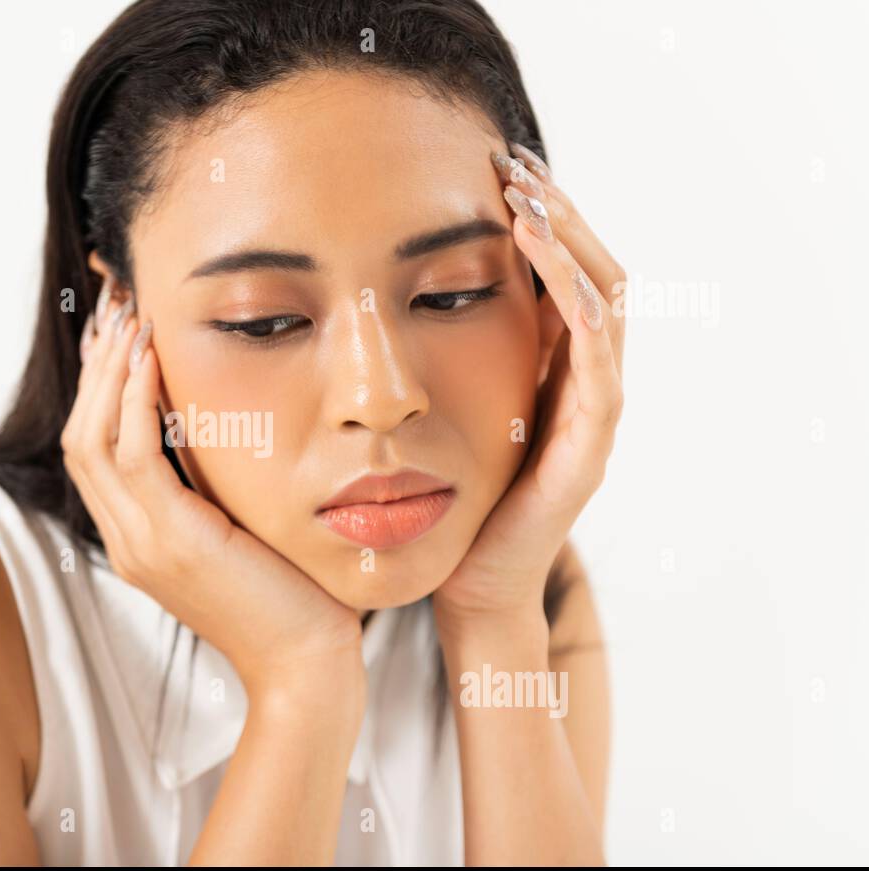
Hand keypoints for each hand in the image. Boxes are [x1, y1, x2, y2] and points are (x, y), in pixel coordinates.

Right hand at [61, 283, 365, 705]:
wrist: (306, 662)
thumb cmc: (291, 594)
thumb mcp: (239, 528)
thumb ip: (212, 484)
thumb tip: (213, 420)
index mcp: (138, 538)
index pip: (94, 449)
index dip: (99, 386)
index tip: (120, 330)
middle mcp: (128, 540)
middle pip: (79, 436)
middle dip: (95, 367)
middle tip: (117, 305)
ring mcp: (142, 544)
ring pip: (92, 440)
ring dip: (109, 373)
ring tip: (131, 317)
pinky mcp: (172, 542)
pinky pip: (133, 457)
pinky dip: (136, 402)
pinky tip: (152, 360)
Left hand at [433, 143, 625, 630]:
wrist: (465, 581)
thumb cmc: (447, 493)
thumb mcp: (445, 399)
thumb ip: (445, 344)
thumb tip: (390, 275)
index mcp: (551, 365)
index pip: (565, 269)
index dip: (541, 213)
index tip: (498, 163)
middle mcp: (583, 380)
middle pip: (595, 270)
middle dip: (558, 212)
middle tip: (515, 162)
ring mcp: (593, 413)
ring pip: (608, 304)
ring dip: (570, 245)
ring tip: (527, 200)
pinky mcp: (588, 449)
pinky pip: (600, 365)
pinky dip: (580, 308)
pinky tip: (549, 268)